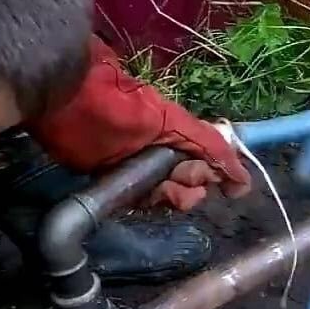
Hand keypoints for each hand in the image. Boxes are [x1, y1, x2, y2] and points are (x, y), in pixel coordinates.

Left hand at [28, 37, 251, 209]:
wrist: (67, 105)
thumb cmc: (121, 107)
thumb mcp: (170, 121)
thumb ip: (208, 142)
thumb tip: (242, 174)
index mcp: (178, 136)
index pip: (211, 161)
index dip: (223, 177)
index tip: (234, 193)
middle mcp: (162, 154)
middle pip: (191, 183)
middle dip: (191, 187)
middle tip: (180, 181)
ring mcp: (139, 170)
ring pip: (168, 196)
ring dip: (172, 198)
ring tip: (163, 191)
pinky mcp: (115, 183)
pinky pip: (141, 202)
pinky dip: (146, 203)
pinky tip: (144, 198)